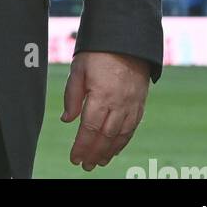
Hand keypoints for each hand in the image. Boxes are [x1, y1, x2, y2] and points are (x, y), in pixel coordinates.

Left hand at [61, 51, 149, 170]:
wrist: (127, 40)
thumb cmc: (98, 52)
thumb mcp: (78, 69)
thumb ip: (72, 96)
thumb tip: (66, 120)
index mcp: (101, 96)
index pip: (90, 129)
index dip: (82, 146)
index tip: (75, 158)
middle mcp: (119, 104)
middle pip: (105, 136)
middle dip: (94, 153)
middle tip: (85, 165)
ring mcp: (131, 105)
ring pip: (120, 136)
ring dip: (108, 152)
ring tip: (98, 162)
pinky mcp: (139, 104)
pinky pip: (131, 129)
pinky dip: (122, 142)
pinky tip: (115, 149)